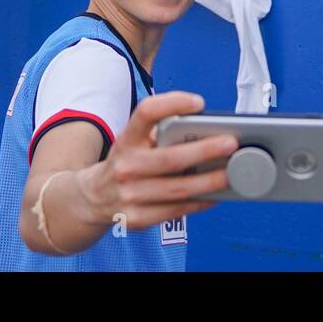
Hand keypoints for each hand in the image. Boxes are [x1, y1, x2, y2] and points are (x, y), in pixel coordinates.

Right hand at [77, 91, 235, 231]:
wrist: (91, 198)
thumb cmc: (126, 162)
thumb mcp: (133, 141)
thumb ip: (161, 134)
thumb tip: (207, 133)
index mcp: (126, 139)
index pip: (147, 112)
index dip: (173, 103)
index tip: (199, 103)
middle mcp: (125, 165)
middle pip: (170, 158)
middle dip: (204, 151)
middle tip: (230, 144)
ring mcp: (128, 195)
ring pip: (177, 189)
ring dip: (209, 182)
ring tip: (231, 174)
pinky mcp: (135, 218)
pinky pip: (175, 211)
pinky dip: (198, 203)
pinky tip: (215, 196)